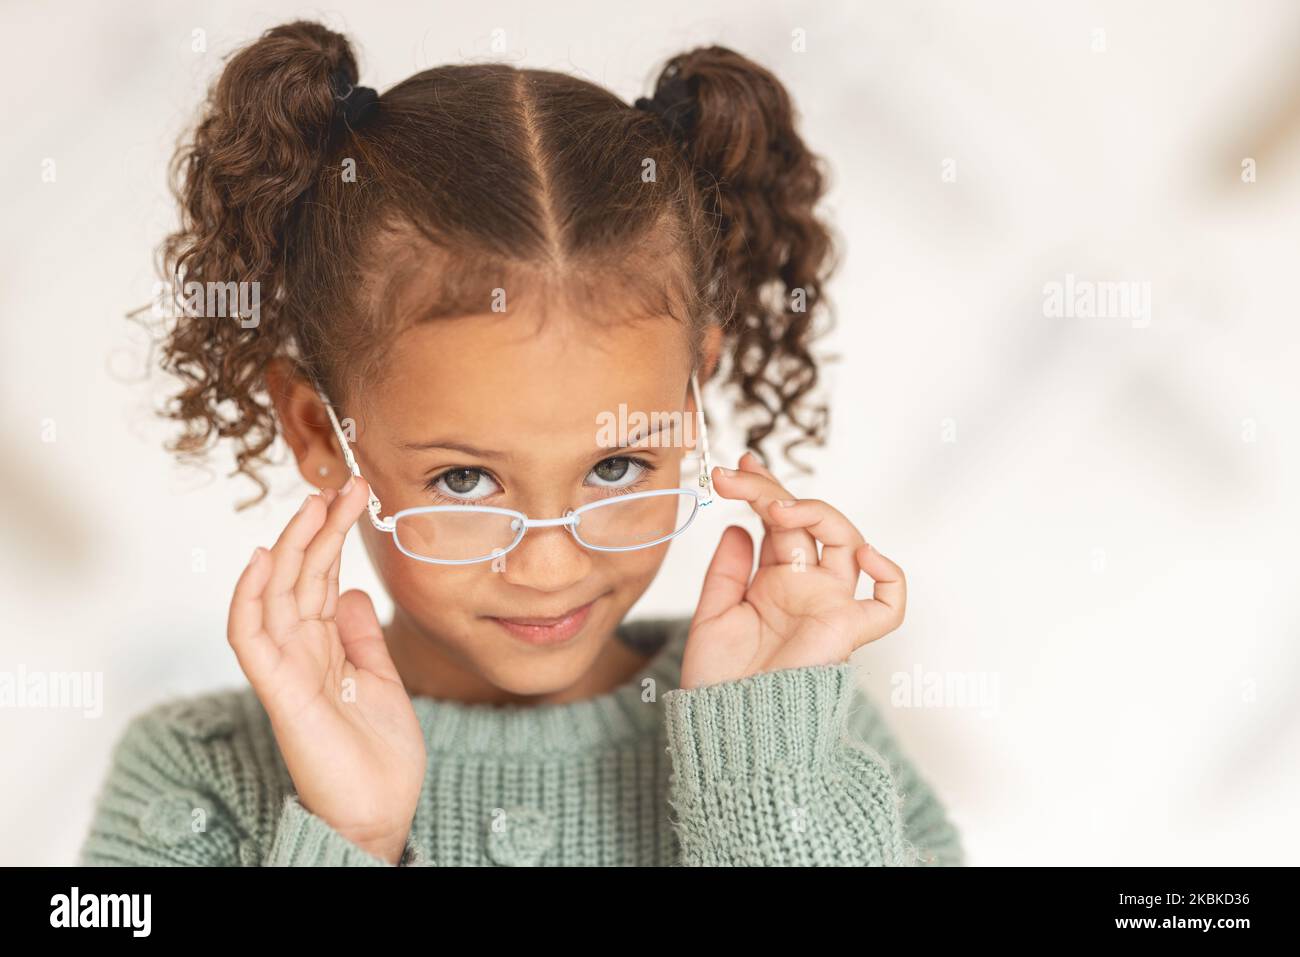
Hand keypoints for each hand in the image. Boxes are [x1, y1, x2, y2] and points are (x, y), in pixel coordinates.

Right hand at [227, 478, 426, 863]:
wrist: (378, 811)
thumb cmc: (378, 756)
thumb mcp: (380, 680)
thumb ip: (363, 636)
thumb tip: (356, 592)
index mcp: (325, 649)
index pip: (322, 581)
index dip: (333, 538)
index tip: (356, 498)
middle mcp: (301, 652)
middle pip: (301, 579)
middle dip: (318, 530)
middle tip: (342, 487)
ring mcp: (287, 669)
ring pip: (278, 596)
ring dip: (292, 547)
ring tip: (311, 504)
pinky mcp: (280, 691)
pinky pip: (252, 639)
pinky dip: (252, 598)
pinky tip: (265, 559)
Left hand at [683, 451, 906, 689]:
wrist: (726, 724)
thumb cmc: (719, 681)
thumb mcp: (712, 614)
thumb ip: (726, 570)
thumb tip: (739, 526)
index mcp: (776, 582)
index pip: (781, 523)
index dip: (763, 490)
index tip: (737, 466)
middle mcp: (807, 588)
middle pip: (809, 523)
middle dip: (775, 491)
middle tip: (739, 474)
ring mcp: (829, 606)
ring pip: (847, 542)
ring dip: (816, 512)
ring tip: (775, 507)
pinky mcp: (847, 631)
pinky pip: (888, 603)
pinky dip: (888, 575)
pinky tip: (862, 553)